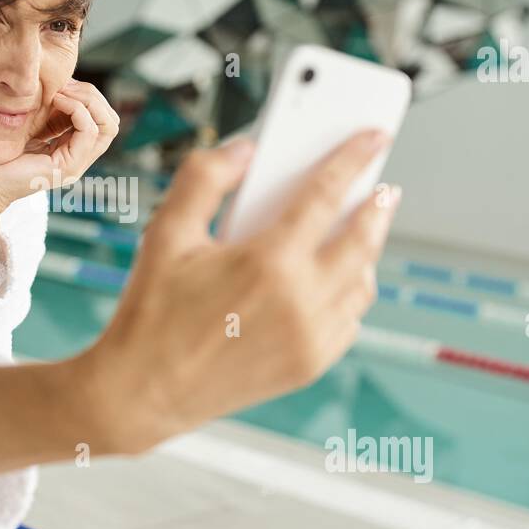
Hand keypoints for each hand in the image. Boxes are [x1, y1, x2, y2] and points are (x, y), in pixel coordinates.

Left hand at [0, 79, 119, 212]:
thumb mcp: (29, 124)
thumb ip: (48, 111)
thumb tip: (63, 82)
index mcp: (71, 149)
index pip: (102, 119)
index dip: (88, 95)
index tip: (62, 83)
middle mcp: (78, 159)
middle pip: (110, 121)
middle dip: (92, 96)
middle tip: (65, 85)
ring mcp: (75, 165)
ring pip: (107, 125)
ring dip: (87, 100)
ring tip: (61, 92)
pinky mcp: (66, 168)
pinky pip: (88, 132)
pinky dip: (77, 109)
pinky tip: (56, 100)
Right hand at [77, 130, 402, 455]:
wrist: (144, 391)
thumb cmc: (152, 310)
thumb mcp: (166, 233)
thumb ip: (204, 179)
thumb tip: (245, 150)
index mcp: (268, 261)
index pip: (327, 194)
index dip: (355, 158)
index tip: (374, 137)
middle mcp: (300, 301)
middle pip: (363, 241)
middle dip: (378, 208)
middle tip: (384, 189)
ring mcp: (310, 338)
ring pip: (363, 284)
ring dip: (368, 253)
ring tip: (361, 233)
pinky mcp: (310, 366)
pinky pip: (350, 321)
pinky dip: (351, 295)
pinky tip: (338, 281)